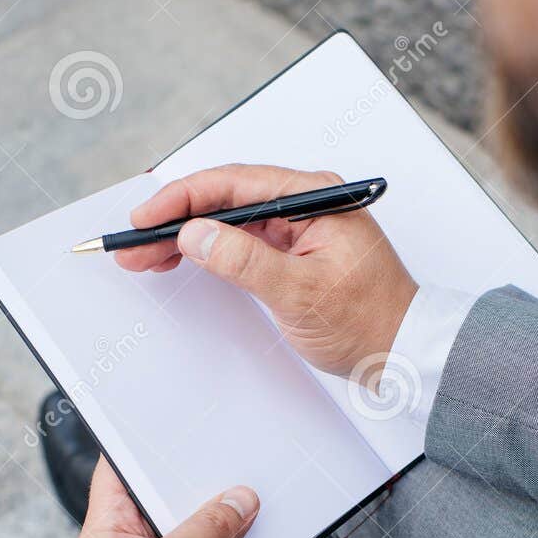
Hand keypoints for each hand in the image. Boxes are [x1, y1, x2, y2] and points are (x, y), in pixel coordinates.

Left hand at [65, 459, 257, 537]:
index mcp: (105, 533)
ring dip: (218, 520)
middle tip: (231, 455)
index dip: (144, 442)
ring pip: (189, 532)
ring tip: (251, 495)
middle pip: (162, 499)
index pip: (119, 470)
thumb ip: (206, 529)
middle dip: (196, 481)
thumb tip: (238, 500)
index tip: (176, 420)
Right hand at [116, 164, 418, 389]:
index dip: (182, 199)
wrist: (404, 352)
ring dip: (184, 237)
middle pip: (224, 199)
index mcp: (314, 197)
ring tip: (143, 258)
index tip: (145, 219)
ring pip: (227, 220)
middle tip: (132, 245)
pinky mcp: (292, 251)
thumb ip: (246, 262)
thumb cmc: (369, 323)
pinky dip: (206, 251)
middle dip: (174, 220)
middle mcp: (305, 202)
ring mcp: (298, 226)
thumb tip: (196, 236)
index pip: (233, 184)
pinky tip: (178, 260)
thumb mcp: (301, 294)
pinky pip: (239, 240)